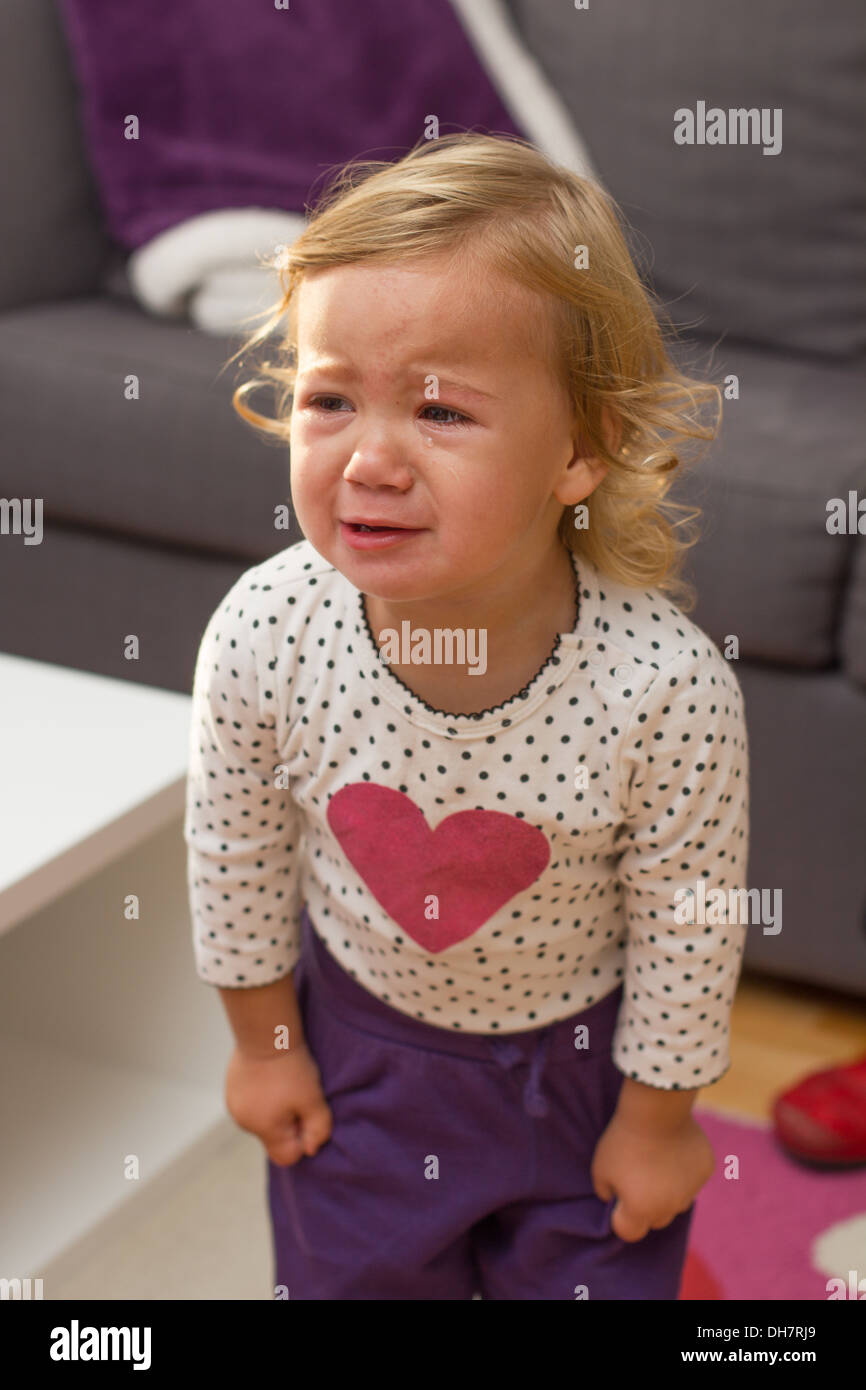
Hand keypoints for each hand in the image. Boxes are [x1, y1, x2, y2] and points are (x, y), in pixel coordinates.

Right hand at [225, 1041, 333, 1167]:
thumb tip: (310, 1150)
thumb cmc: (291, 1067)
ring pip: (262, 1119)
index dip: (302, 1139)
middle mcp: (244, 1122)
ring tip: (282, 1082)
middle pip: (273, 1137)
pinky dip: (262, 1095)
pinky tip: (270, 1075)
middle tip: (296, 1094)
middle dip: (288, 1122)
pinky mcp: (230, 1088)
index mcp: (264, 1129)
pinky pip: (251, 1103)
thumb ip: (318, 1129)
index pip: (286, 1156)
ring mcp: (234, 1104)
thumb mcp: (314, 1099)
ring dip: (274, 1108)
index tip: (306, 1114)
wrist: (265, 1032)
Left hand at [591, 1110, 714, 1241]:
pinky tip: (674, 1148)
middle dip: (645, 1206)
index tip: (616, 1197)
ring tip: (656, 1161)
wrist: (656, 1107)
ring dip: (668, 1190)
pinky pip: (692, 1178)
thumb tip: (615, 1199)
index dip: (619, 1215)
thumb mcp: (600, 1168)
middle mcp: (670, 1207)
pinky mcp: (705, 1170)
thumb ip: (606, 1191)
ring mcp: (692, 1189)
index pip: (629, 1231)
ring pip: (678, 1200)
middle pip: (656, 1219)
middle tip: (636, 1177)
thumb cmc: (623, 1139)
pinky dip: (684, 1169)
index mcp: (642, 1210)